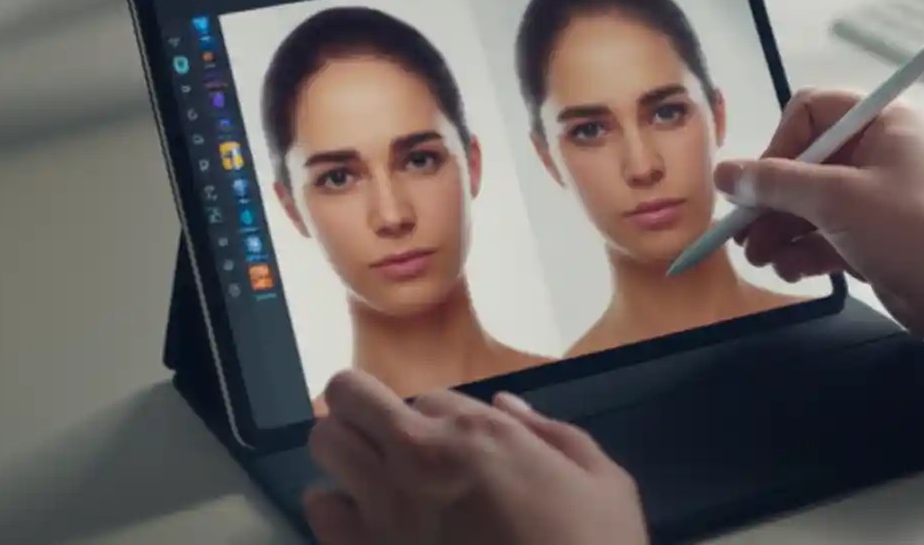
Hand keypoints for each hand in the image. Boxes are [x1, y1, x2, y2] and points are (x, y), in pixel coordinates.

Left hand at [303, 370, 647, 544]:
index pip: (424, 396)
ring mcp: (382, 513)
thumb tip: (505, 406)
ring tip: (373, 483)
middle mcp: (417, 462)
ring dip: (346, 457)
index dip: (439, 421)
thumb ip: (551, 434)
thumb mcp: (603, 482)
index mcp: (477, 435)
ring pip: (325, 447)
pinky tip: (366, 527)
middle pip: (349, 402)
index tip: (454, 448)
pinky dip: (336, 511)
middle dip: (365, 413)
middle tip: (389, 442)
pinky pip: (321, 514)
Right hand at [714, 89, 923, 345]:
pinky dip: (803, 251)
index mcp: (880, 125)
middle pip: (802, 165)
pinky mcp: (872, 238)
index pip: (810, 113)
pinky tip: (790, 270)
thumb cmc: (911, 230)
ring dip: (779, 230)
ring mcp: (874, 199)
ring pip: (808, 205)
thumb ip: (775, 183)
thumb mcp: (837, 199)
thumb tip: (725, 174)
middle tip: (743, 233)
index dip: (780, 144)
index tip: (764, 182)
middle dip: (770, 200)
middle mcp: (876, 154)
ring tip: (761, 258)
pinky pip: (824, 235)